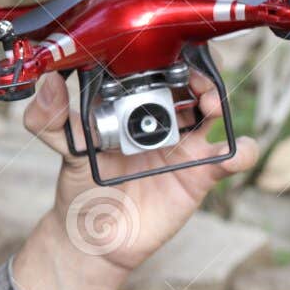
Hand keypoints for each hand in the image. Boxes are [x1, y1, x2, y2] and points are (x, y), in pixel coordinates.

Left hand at [11, 68, 259, 289]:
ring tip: (209, 105)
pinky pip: (232, 158)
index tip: (165, 50)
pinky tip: (230, 153)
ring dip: (219, 99)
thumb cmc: (80, 189)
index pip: (153, 67)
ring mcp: (183, 143)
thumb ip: (49, 120)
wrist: (95, 239)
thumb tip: (48, 83)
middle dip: (199, 70)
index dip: (165, 52)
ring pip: (216, 109)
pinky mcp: (199, 174)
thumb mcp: (62, 151)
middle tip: (192, 78)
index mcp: (128, 104)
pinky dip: (241, 151)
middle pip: (192, 80)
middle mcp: (159, 117)